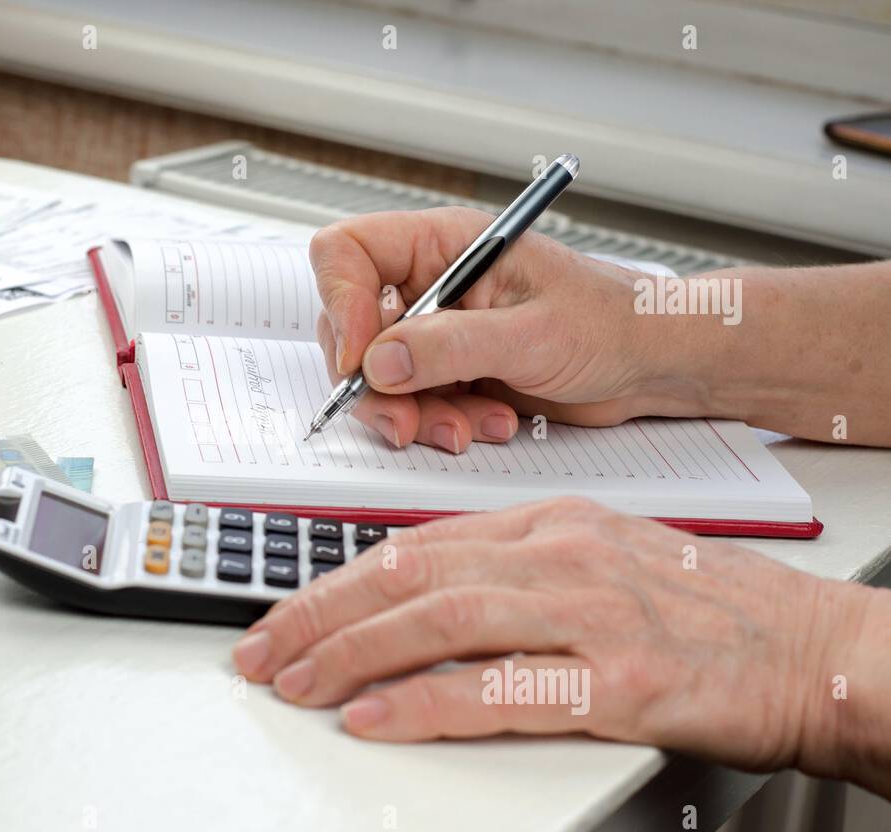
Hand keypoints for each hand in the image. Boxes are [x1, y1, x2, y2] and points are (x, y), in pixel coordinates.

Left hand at [233, 498, 881, 785]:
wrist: (815, 649)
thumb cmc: (709, 611)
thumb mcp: (600, 558)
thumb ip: (513, 569)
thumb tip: (421, 591)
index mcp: (549, 523)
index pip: (414, 542)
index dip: (338, 580)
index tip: (287, 612)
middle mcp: (560, 554)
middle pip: (408, 572)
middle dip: (319, 613)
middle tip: (260, 649)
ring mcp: (591, 612)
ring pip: (439, 617)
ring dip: (352, 652)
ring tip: (295, 681)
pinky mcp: (621, 678)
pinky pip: (499, 688)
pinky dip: (426, 701)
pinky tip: (375, 716)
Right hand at [310, 208, 706, 450]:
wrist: (651, 364)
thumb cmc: (612, 323)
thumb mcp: (531, 335)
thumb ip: (449, 346)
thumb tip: (378, 361)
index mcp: (445, 244)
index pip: (348, 252)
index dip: (342, 303)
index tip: (361, 360)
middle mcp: (431, 282)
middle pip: (353, 326)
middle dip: (376, 382)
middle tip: (407, 418)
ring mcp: (437, 329)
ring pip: (377, 374)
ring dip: (414, 413)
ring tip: (468, 427)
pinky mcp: (449, 371)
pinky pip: (411, 402)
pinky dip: (440, 423)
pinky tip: (490, 423)